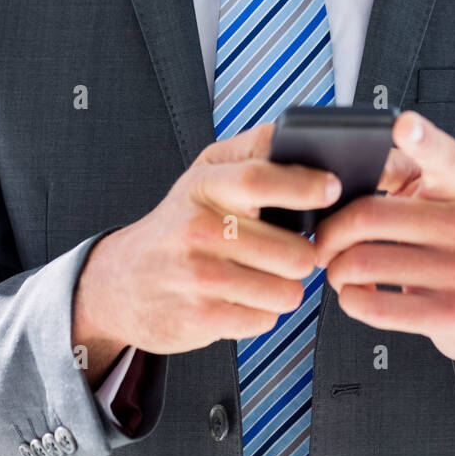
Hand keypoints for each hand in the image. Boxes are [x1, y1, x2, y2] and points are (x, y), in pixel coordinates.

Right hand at [72, 123, 341, 378]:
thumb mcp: (206, 174)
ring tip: (265, 274)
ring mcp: (198, 277)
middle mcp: (198, 230)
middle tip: (293, 250)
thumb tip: (299, 137)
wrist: (122, 280)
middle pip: (291, 251)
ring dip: (285, 286)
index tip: (332, 189)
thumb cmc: (179, 223)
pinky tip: (243, 296)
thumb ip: (253, 151)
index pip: (257, 180)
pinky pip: (266, 319)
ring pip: (286, 290)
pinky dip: (263, 311)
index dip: (303, 186)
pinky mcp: (201, 318)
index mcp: (204, 187)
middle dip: (304, 254)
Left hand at [312, 111, 454, 368]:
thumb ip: (400, 174)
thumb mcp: (442, 200)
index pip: (442, 155)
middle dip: (329, 232)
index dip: (421, 138)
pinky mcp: (451, 314)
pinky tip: (355, 293)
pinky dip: (350, 299)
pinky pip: (374, 306)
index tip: (402, 123)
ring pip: (362, 262)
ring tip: (338, 269)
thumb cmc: (453, 241)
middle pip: (367, 216)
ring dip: (335, 269)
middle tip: (323, 240)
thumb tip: (339, 174)